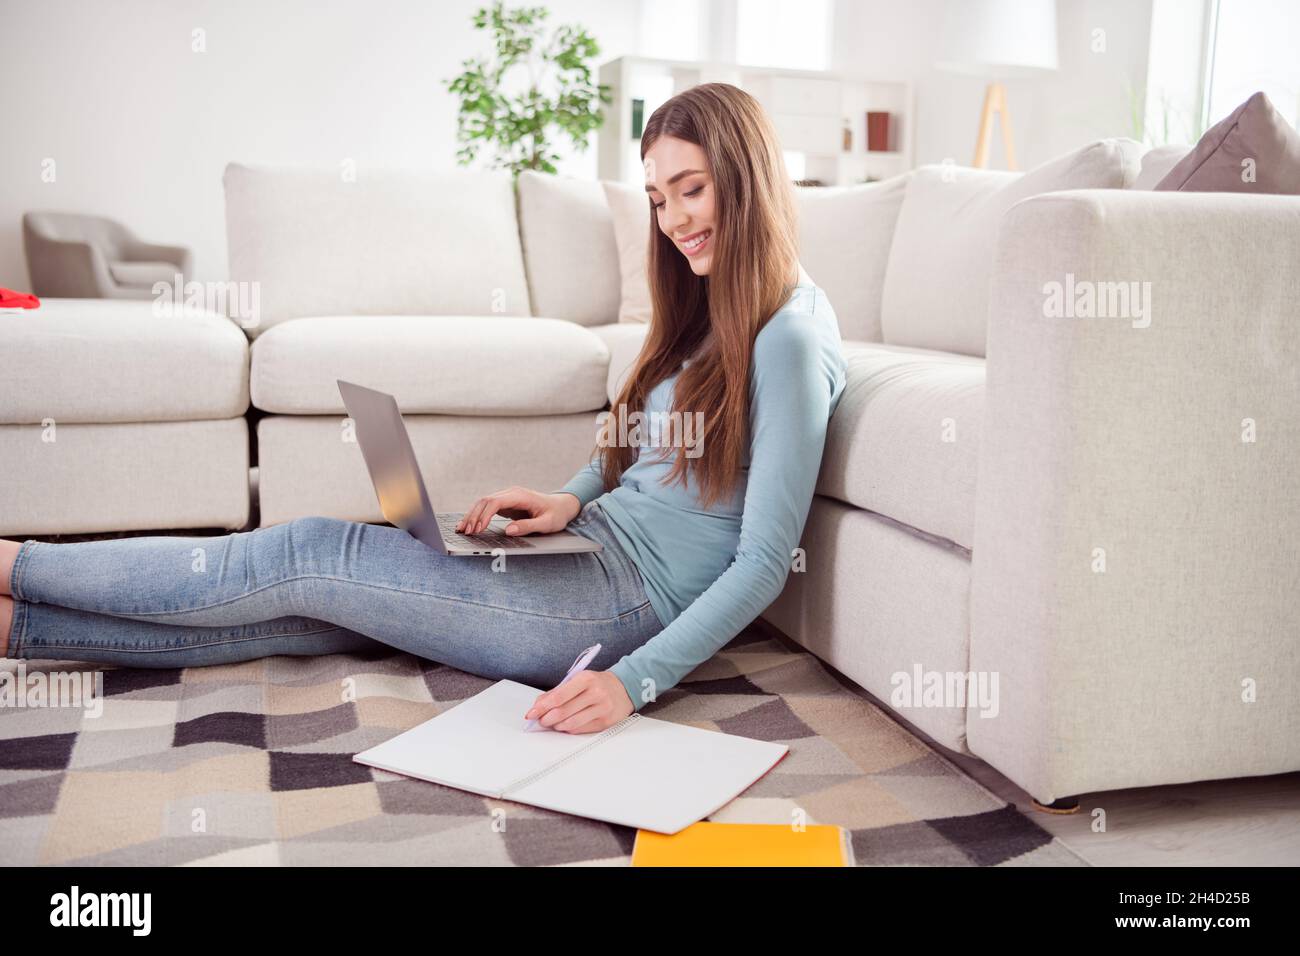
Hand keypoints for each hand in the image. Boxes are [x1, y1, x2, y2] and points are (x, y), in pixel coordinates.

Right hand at [455, 486, 581, 535]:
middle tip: (466, 532)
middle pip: (485, 501)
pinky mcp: (505, 504)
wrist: (562, 506)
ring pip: (483, 503)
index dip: (484, 515)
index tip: (478, 529)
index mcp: (520, 496)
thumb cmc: (556, 515)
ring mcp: (507, 497)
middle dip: (473, 516)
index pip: (495, 502)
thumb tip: (509, 530)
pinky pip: (487, 508)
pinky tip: (469, 525)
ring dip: (472, 515)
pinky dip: (477, 516)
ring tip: (462, 530)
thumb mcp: (546, 523)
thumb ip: (528, 526)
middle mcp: (511, 493)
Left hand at [524, 671, 633, 733]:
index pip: (559, 696)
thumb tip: (538, 705)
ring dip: (557, 726)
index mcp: (586, 679)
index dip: (542, 707)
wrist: (624, 688)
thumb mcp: (578, 680)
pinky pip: (581, 730)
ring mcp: (602, 709)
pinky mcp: (606, 722)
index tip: (531, 713)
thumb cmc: (597, 684)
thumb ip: (558, 691)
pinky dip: (569, 729)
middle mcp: (596, 693)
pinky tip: (566, 725)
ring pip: (571, 724)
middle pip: (563, 712)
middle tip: (540, 720)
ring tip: (553, 723)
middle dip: (547, 718)